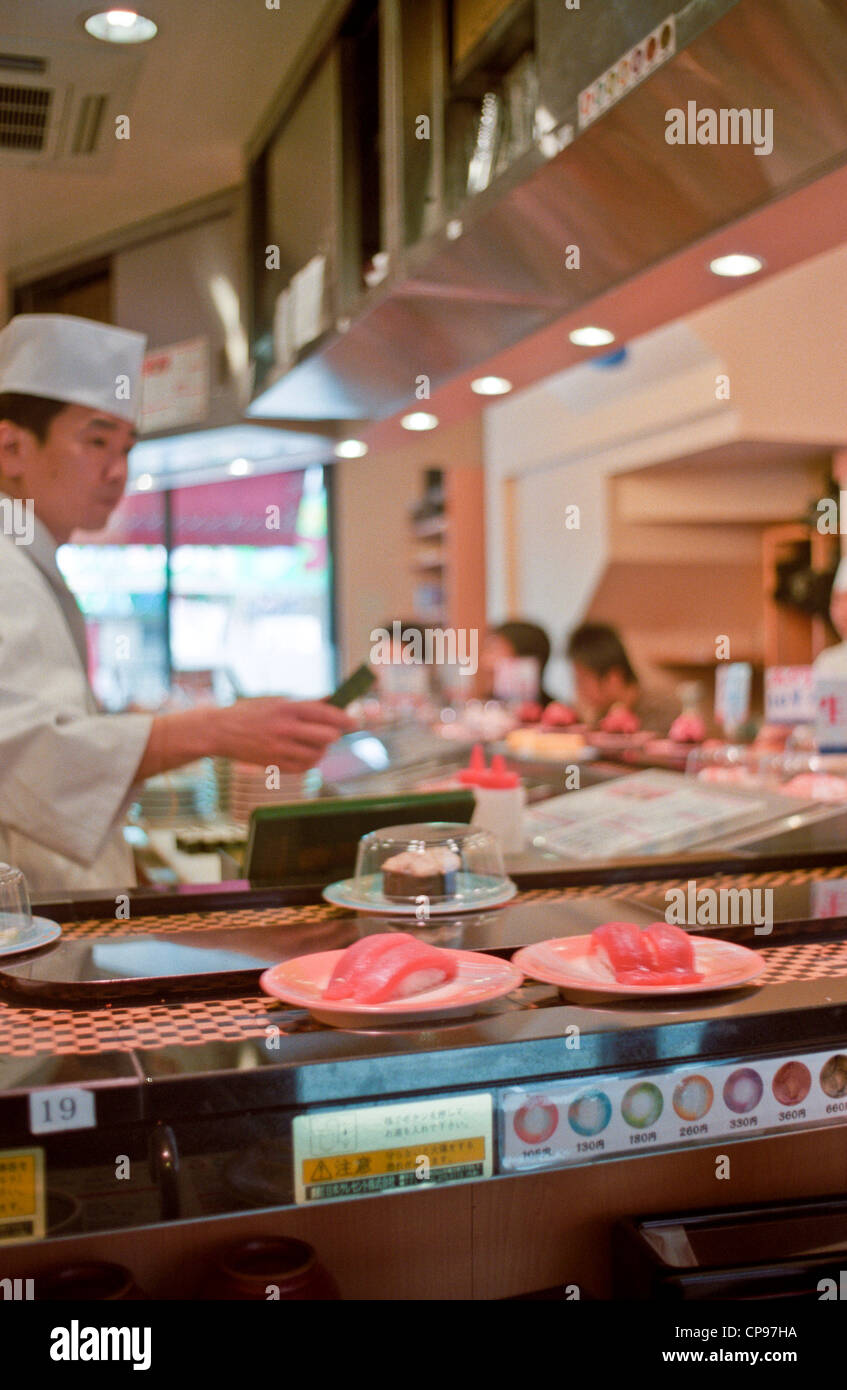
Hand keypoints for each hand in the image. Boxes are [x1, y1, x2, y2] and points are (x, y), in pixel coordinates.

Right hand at [211, 698, 353, 771]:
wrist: (220, 731)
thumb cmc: (251, 712)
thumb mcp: (277, 701)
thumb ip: (307, 704)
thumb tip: (333, 701)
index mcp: (287, 708)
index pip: (326, 714)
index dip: (344, 718)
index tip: (354, 722)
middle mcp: (285, 729)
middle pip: (327, 736)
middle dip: (335, 734)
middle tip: (335, 732)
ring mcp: (280, 749)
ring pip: (318, 754)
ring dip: (322, 749)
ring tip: (315, 743)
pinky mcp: (274, 764)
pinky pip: (304, 767)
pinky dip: (310, 761)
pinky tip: (305, 754)